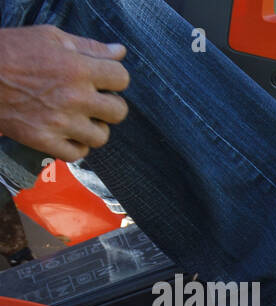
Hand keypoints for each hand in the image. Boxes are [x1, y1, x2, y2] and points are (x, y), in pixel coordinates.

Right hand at [0, 24, 129, 162]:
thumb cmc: (10, 51)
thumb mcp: (49, 37)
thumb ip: (88, 46)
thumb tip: (119, 51)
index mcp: (77, 68)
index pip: (121, 79)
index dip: (114, 78)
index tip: (104, 80)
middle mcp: (73, 97)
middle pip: (118, 112)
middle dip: (109, 105)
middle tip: (94, 102)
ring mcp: (60, 122)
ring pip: (101, 137)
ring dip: (94, 129)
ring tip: (80, 119)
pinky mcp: (44, 140)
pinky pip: (77, 154)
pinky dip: (76, 147)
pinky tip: (68, 134)